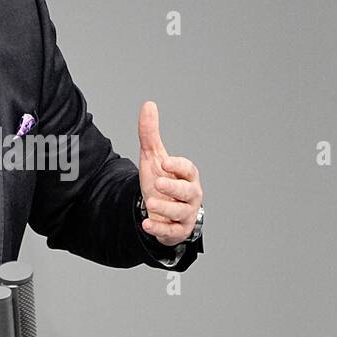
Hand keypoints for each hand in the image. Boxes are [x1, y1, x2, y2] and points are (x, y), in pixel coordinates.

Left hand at [137, 100, 202, 245]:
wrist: (159, 210)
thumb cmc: (162, 181)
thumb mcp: (153, 157)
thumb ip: (150, 133)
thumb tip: (148, 105)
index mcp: (187, 175)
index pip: (188, 169)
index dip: (178, 166)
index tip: (165, 162)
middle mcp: (190, 195)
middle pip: (188, 192)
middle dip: (174, 188)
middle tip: (159, 183)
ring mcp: (184, 214)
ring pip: (179, 212)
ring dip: (165, 208)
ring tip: (151, 203)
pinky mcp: (176, 230)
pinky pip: (171, 232)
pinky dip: (159, 229)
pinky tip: (146, 224)